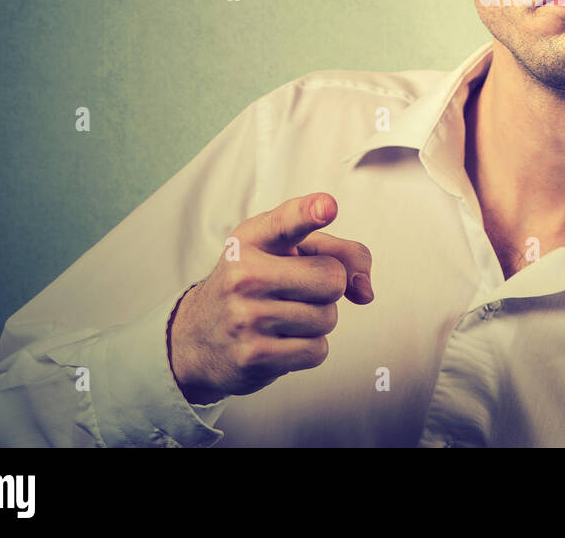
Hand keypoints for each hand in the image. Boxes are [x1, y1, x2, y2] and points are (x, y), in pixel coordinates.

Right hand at [169, 192, 372, 404]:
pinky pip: (317, 350)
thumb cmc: (256, 283)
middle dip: (327, 287)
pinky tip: (280, 340)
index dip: (309, 212)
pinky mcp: (253, 356)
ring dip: (317, 320)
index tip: (327, 207)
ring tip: (283, 316)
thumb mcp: (288, 252)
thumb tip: (365, 291)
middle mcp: (244, 275)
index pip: (286, 221)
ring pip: (327, 318)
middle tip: (296, 290)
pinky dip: (308, 348)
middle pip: (332, 279)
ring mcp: (246, 317)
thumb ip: (339, 253)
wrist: (198, 335)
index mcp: (252, 239)